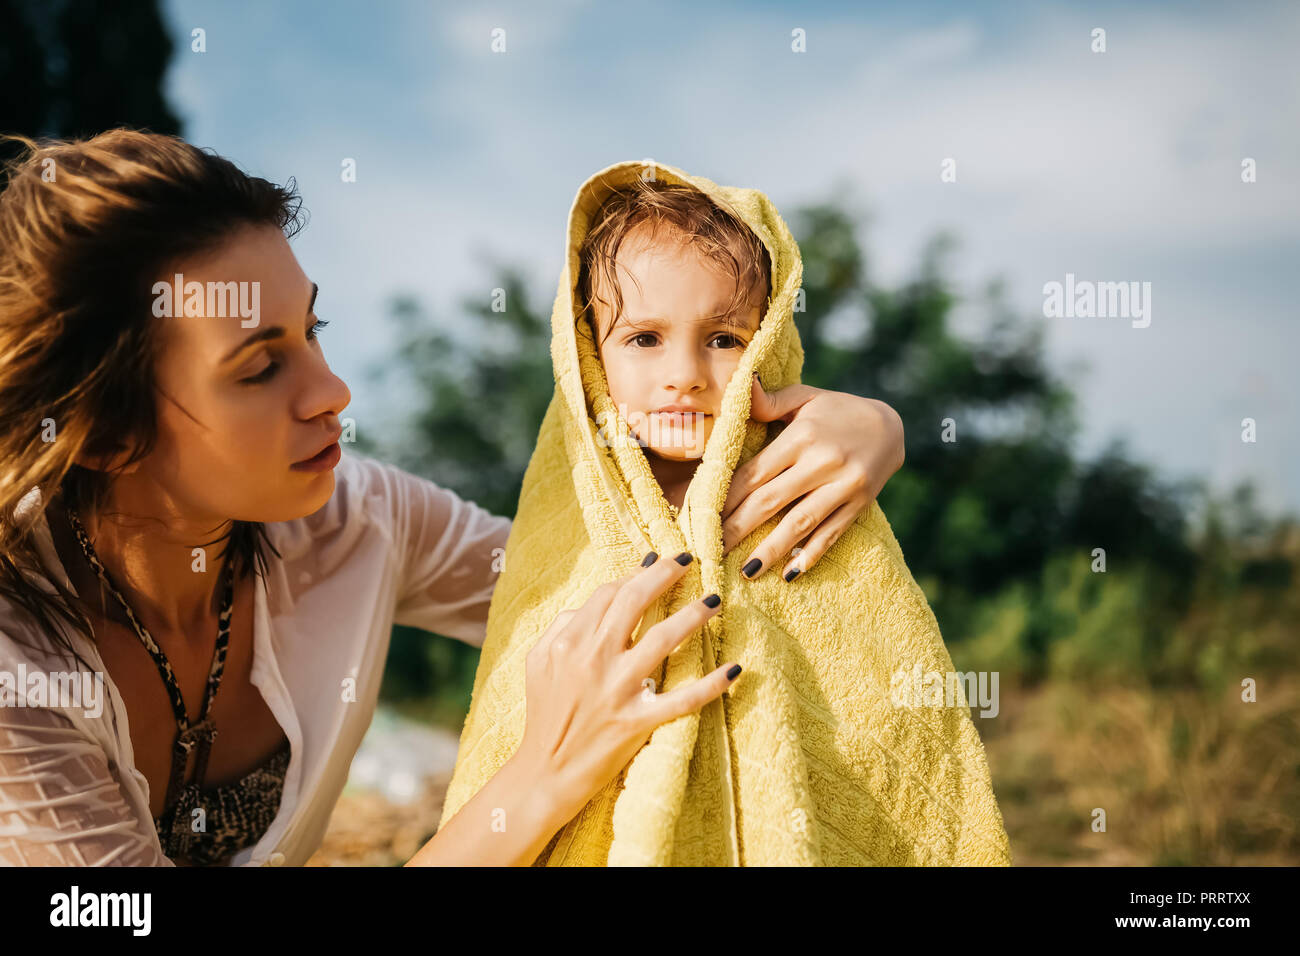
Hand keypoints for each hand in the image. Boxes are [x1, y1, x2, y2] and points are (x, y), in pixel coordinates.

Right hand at [517, 551, 741, 819]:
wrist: (544, 772)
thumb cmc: (543, 714)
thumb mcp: (537, 662)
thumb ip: (561, 627)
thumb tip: (591, 605)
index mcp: (569, 641)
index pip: (609, 593)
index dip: (637, 573)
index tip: (658, 562)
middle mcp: (594, 659)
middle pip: (635, 601)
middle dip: (666, 574)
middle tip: (690, 560)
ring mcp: (617, 690)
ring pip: (662, 639)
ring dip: (693, 615)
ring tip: (715, 599)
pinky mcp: (637, 722)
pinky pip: (682, 699)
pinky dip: (711, 684)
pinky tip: (734, 668)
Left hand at [720, 374, 904, 581]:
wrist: (892, 425)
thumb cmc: (837, 410)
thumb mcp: (806, 397)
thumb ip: (771, 400)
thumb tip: (741, 383)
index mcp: (801, 437)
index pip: (755, 472)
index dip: (726, 498)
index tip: (703, 517)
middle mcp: (822, 462)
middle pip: (771, 500)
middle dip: (738, 527)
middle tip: (711, 550)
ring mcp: (844, 485)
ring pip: (800, 522)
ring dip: (772, 550)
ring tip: (747, 571)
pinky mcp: (860, 503)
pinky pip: (833, 532)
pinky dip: (812, 553)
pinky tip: (791, 573)